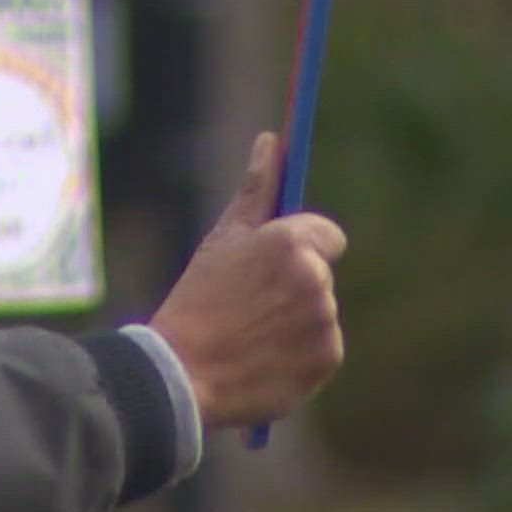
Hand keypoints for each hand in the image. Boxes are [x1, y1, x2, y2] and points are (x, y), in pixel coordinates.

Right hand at [148, 133, 346, 429]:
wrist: (182, 371)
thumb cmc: (198, 298)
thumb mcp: (222, 239)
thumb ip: (256, 189)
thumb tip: (271, 139)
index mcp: (291, 243)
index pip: (328, 235)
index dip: (302, 248)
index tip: (274, 265)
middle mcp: (316, 280)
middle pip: (320, 275)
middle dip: (294, 286)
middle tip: (249, 305)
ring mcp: (324, 323)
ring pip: (320, 312)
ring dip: (295, 320)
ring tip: (250, 334)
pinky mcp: (327, 360)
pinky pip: (322, 348)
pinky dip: (299, 354)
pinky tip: (263, 358)